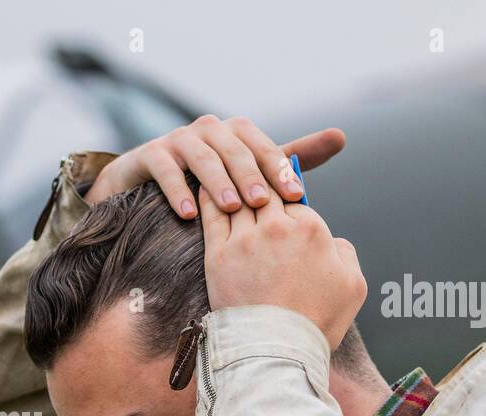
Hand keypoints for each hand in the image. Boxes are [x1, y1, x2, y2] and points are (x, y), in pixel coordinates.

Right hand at [85, 116, 345, 216]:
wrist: (144, 192)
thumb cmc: (205, 185)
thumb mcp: (247, 174)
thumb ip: (286, 160)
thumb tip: (341, 136)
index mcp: (237, 134)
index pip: (264, 148)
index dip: (281, 170)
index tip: (297, 196)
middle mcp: (209, 131)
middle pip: (235, 150)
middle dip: (251, 176)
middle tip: (264, 203)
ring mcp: (178, 140)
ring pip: (203, 157)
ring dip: (219, 183)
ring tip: (232, 209)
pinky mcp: (149, 154)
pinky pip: (166, 168)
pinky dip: (179, 190)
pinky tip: (190, 214)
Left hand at [198, 184, 366, 348]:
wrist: (276, 352)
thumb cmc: (316, 324)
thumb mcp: (353, 286)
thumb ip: (345, 253)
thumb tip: (330, 240)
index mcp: (312, 230)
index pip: (295, 199)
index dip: (287, 201)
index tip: (280, 202)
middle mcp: (278, 228)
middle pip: (266, 190)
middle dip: (260, 183)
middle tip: (251, 175)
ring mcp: (246, 240)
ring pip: (238, 197)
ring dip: (232, 183)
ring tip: (223, 170)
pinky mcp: (218, 256)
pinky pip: (212, 215)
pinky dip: (209, 198)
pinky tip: (204, 188)